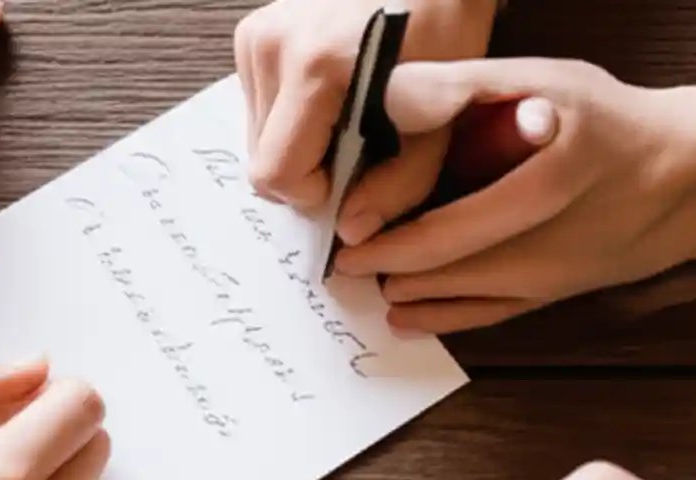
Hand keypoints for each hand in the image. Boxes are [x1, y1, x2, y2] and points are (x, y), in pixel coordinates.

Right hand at [234, 0, 496, 218]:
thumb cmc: (444, 29)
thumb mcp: (440, 116)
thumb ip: (400, 183)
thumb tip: (351, 234)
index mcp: (314, 68)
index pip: (276, 173)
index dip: (314, 193)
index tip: (354, 175)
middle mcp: (271, 46)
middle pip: (261, 160)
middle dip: (307, 168)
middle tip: (356, 146)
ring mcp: (256, 35)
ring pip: (256, 136)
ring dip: (298, 142)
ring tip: (346, 113)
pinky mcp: (251, 30)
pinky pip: (258, 104)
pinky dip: (291, 114)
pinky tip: (331, 91)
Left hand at [335, 59, 695, 333]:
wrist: (691, 177)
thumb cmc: (610, 122)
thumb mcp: (544, 82)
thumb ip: (466, 87)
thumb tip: (390, 94)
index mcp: (547, 182)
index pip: (452, 222)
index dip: (393, 233)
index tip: (348, 228)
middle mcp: (550, 240)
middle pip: (449, 266)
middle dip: (386, 264)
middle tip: (338, 262)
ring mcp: (552, 276)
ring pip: (463, 296)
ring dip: (406, 290)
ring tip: (362, 281)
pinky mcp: (554, 296)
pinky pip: (488, 316)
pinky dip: (440, 318)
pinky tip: (402, 318)